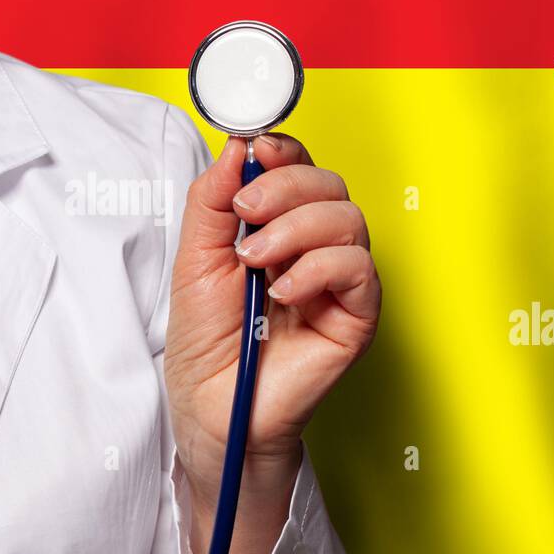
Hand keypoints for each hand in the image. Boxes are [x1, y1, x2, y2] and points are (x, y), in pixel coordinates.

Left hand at [164, 134, 379, 553]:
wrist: (213, 407)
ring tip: (258, 264)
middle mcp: (317, 248)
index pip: (302, 169)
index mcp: (281, 228)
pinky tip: (286, 293)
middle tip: (248, 215)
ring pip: (348, 219)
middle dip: (286, 188)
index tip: (257, 151)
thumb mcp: (195, 257)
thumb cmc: (208, 343)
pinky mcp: (357, 315)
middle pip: (331, 185)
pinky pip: (358, 267)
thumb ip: (212, 199)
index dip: (286, 151)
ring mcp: (340, 281)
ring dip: (297, 230)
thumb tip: (235, 146)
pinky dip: (318, 269)